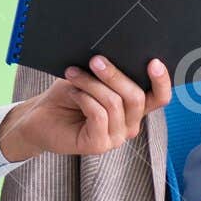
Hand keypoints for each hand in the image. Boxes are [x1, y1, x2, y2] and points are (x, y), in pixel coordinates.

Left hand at [0, 56, 171, 161]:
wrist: (39, 117)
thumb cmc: (66, 96)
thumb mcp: (91, 78)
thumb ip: (109, 75)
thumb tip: (118, 56)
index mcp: (133, 109)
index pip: (159, 98)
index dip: (161, 81)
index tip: (153, 62)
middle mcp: (130, 125)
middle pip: (136, 97)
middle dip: (115, 75)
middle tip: (96, 60)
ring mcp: (116, 138)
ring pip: (115, 103)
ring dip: (92, 84)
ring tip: (74, 74)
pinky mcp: (99, 145)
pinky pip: (99, 114)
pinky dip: (85, 98)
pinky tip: (73, 93)